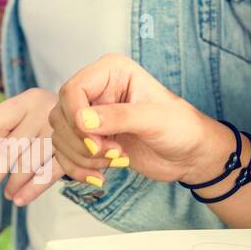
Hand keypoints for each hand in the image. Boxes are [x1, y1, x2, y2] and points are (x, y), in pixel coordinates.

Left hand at [0, 89, 63, 205]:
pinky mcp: (73, 153)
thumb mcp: (26, 108)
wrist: (89, 117)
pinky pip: (48, 175)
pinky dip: (32, 190)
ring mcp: (61, 135)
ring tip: (8, 194)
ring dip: (14, 184)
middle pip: (11, 148)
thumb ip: (1, 113)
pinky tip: (21, 199)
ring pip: (28, 165)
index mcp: (29, 101)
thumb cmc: (47, 115)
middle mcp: (45, 114)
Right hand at [50, 54, 232, 186]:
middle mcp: (96, 90)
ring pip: (60, 137)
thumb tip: (81, 119)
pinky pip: (65, 154)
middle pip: (61, 115)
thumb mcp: (154, 120)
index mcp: (111, 72)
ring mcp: (91, 115)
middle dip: (82, 142)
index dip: (77, 118)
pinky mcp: (89, 139)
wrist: (189, 156)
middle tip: (113, 153)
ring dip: (82, 158)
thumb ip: (118, 117)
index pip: (73, 90)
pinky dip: (78, 169)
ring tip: (116, 160)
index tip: (96, 142)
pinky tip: (99, 177)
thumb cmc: (181, 128)